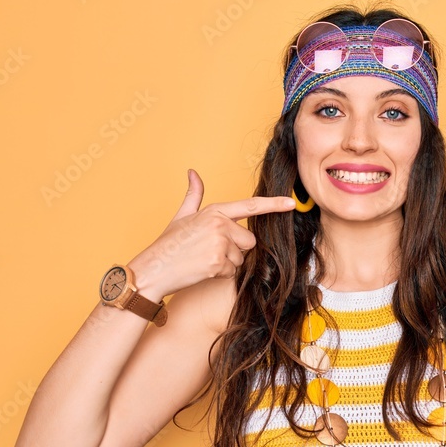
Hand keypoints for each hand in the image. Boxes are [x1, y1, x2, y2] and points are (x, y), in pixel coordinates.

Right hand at [130, 169, 294, 298]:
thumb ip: (194, 196)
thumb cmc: (168, 244)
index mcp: (214, 211)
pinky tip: (202, 269)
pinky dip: (220, 274)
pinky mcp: (219, 262)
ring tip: (204, 259)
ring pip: (241, 257)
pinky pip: (232, 271)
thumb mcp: (181, 216)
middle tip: (209, 250)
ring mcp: (220, 243)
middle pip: (249, 240)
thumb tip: (192, 173)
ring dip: (227, 262)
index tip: (291, 203)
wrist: (154, 269)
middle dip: (235, 248)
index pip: (250, 206)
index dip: (273, 204)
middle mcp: (220, 224)